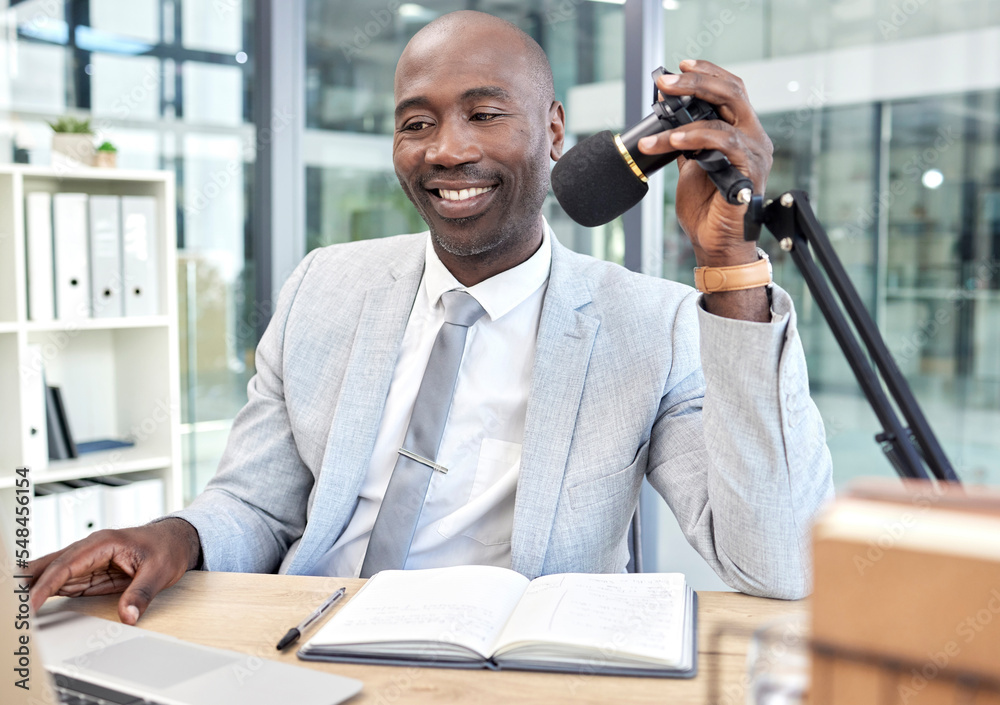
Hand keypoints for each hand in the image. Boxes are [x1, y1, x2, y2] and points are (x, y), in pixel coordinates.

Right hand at [28, 518, 201, 624]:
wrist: (177, 540)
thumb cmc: (167, 548)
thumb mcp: (160, 571)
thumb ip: (141, 593)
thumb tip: (128, 615)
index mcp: (103, 543)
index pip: (67, 565)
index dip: (46, 584)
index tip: (32, 603)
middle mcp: (90, 549)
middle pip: (52, 565)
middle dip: (29, 582)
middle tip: (12, 603)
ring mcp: (88, 560)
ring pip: (53, 573)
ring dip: (34, 587)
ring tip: (16, 604)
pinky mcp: (90, 572)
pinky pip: (63, 581)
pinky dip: (46, 590)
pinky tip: (31, 600)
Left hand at [638, 59, 772, 268]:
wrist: (714, 244)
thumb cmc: (706, 209)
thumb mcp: (691, 165)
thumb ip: (686, 140)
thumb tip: (666, 116)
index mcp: (741, 132)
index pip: (731, 89)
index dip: (707, 73)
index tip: (678, 67)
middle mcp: (753, 137)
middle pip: (733, 91)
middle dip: (696, 81)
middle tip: (665, 81)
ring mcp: (755, 152)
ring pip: (726, 114)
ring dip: (684, 116)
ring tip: (658, 123)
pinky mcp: (749, 169)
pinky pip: (724, 142)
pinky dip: (695, 137)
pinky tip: (672, 140)